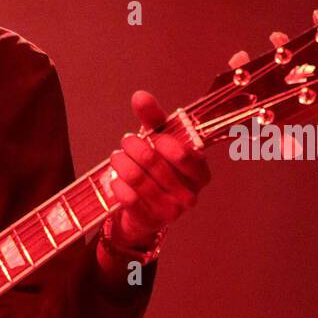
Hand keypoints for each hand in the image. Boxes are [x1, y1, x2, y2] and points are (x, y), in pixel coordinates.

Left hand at [105, 91, 210, 250]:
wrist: (143, 212)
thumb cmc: (157, 171)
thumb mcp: (159, 142)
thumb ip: (154, 118)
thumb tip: (140, 96)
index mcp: (201, 173)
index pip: (185, 154)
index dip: (163, 142)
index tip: (151, 136)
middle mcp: (190, 194)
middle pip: (154, 162)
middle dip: (134, 147)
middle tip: (126, 142)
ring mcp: (171, 211)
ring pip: (138, 178)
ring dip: (122, 163)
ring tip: (117, 157)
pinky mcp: (150, 221)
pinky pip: (129, 197)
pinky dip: (118, 184)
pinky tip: (116, 179)